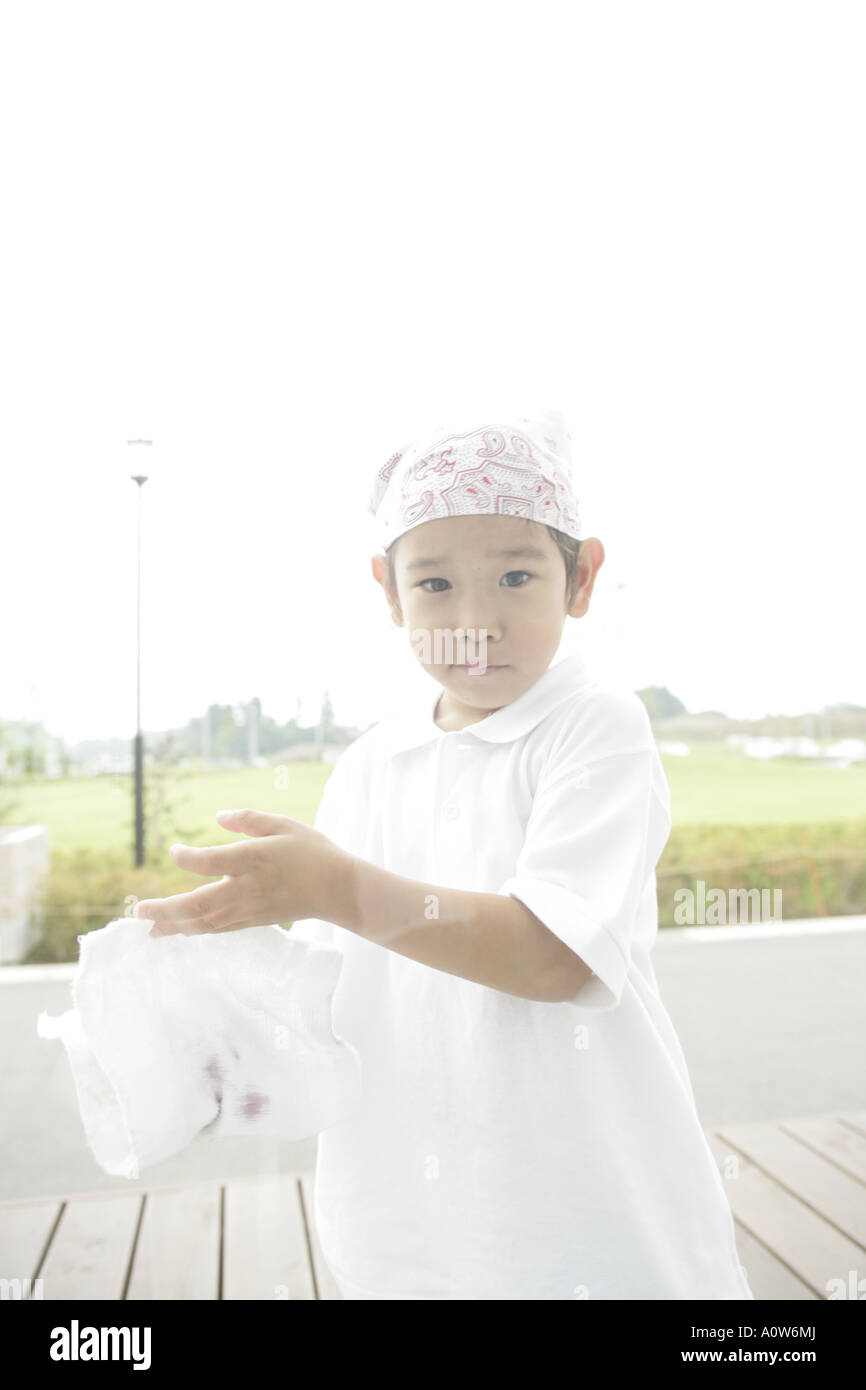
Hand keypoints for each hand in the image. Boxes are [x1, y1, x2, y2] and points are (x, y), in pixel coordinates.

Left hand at [132, 808, 351, 937]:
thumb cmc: (312, 851)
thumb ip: (249, 819)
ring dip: (174, 926)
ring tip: (148, 929)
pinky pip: (218, 928)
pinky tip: (180, 930)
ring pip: (204, 922)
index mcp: (253, 859)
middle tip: (138, 911)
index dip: (186, 857)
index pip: (209, 862)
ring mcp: (249, 909)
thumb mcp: (283, 824)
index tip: (175, 851)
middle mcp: (246, 888)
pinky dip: (195, 930)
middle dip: (164, 909)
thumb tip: (219, 816)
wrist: (338, 889)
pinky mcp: (253, 921)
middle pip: (197, 903)